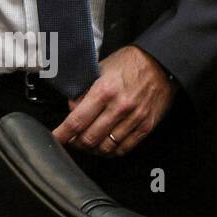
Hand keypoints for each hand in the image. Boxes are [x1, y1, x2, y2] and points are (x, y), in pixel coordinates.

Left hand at [51, 46, 175, 157]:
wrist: (159, 64)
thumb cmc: (127, 64)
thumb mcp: (99, 70)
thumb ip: (84, 91)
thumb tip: (72, 109)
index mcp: (104, 91)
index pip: (77, 121)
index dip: (63, 134)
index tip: (56, 138)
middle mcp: (119, 107)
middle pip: (90, 138)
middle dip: (76, 143)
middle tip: (71, 140)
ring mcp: (134, 119)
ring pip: (107, 147)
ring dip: (93, 149)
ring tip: (87, 144)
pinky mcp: (146, 126)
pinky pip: (125, 148)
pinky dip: (112, 151)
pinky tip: (105, 146)